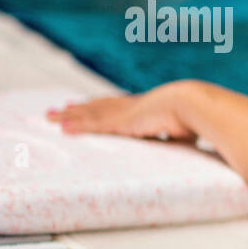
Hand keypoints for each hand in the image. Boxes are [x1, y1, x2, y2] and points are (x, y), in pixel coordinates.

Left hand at [46, 82, 197, 139]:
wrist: (194, 105)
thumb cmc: (198, 117)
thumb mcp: (187, 129)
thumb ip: (181, 136)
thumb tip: (192, 143)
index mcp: (148, 108)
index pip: (120, 106)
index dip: (104, 105)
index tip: (91, 105)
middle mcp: (132, 107)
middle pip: (98, 106)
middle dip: (79, 108)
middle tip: (61, 108)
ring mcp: (124, 113)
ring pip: (89, 113)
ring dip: (68, 115)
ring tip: (49, 116)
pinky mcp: (121, 122)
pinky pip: (92, 124)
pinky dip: (76, 125)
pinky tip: (61, 127)